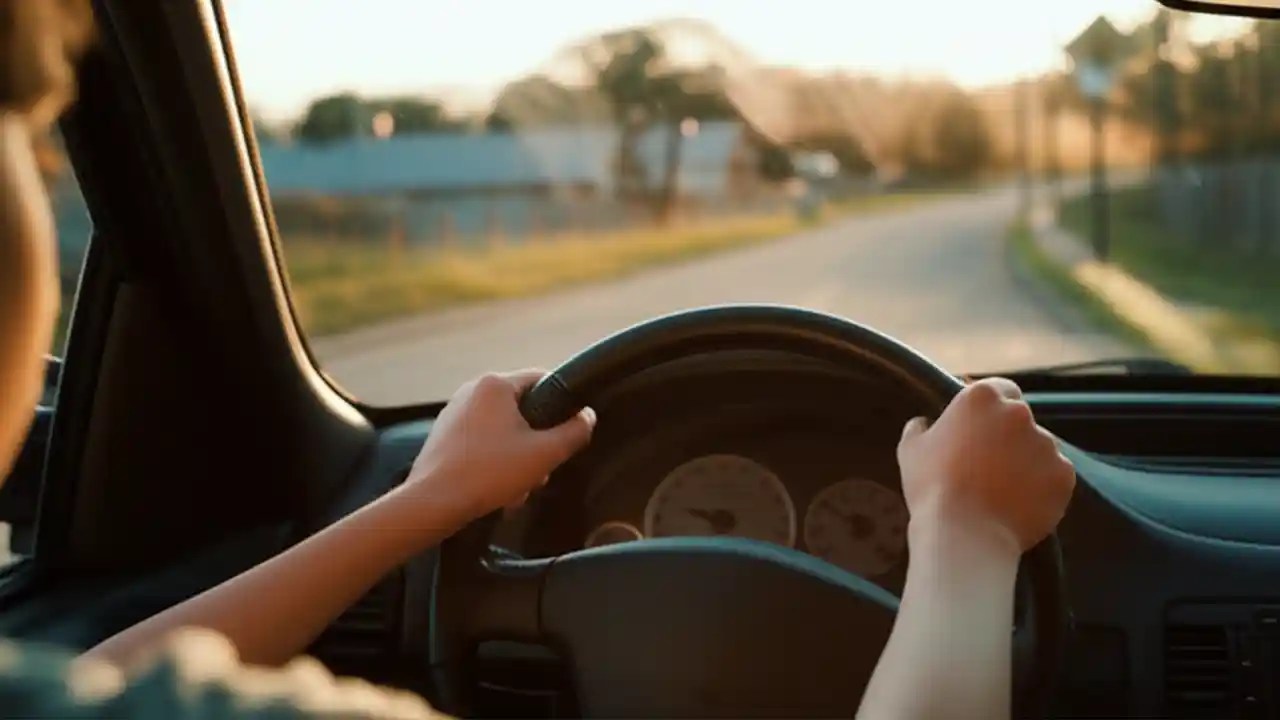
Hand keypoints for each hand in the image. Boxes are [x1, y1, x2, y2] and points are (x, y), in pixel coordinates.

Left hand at [403, 369, 595, 525]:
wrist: (434, 501)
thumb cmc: (490, 473)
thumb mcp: (544, 454)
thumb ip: (574, 432)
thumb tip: (587, 416)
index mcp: (495, 384)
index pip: (542, 379)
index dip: (562, 404)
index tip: (569, 430)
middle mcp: (472, 389)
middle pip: (521, 408)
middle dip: (535, 439)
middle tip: (540, 468)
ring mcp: (454, 411)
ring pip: (502, 427)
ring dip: (516, 454)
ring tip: (517, 485)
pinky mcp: (444, 434)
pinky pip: (481, 440)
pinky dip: (494, 459)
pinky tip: (497, 487)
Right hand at [897, 377, 1074, 557]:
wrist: (965, 534)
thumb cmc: (932, 486)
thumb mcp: (911, 449)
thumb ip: (920, 428)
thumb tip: (924, 422)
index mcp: (982, 398)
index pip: (999, 389)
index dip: (991, 410)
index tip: (981, 429)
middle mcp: (1020, 413)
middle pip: (1020, 418)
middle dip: (1008, 435)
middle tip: (988, 464)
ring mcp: (1047, 444)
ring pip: (1039, 448)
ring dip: (1026, 461)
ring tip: (1004, 491)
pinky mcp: (1065, 474)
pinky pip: (1054, 476)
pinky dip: (1042, 486)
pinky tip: (1020, 504)